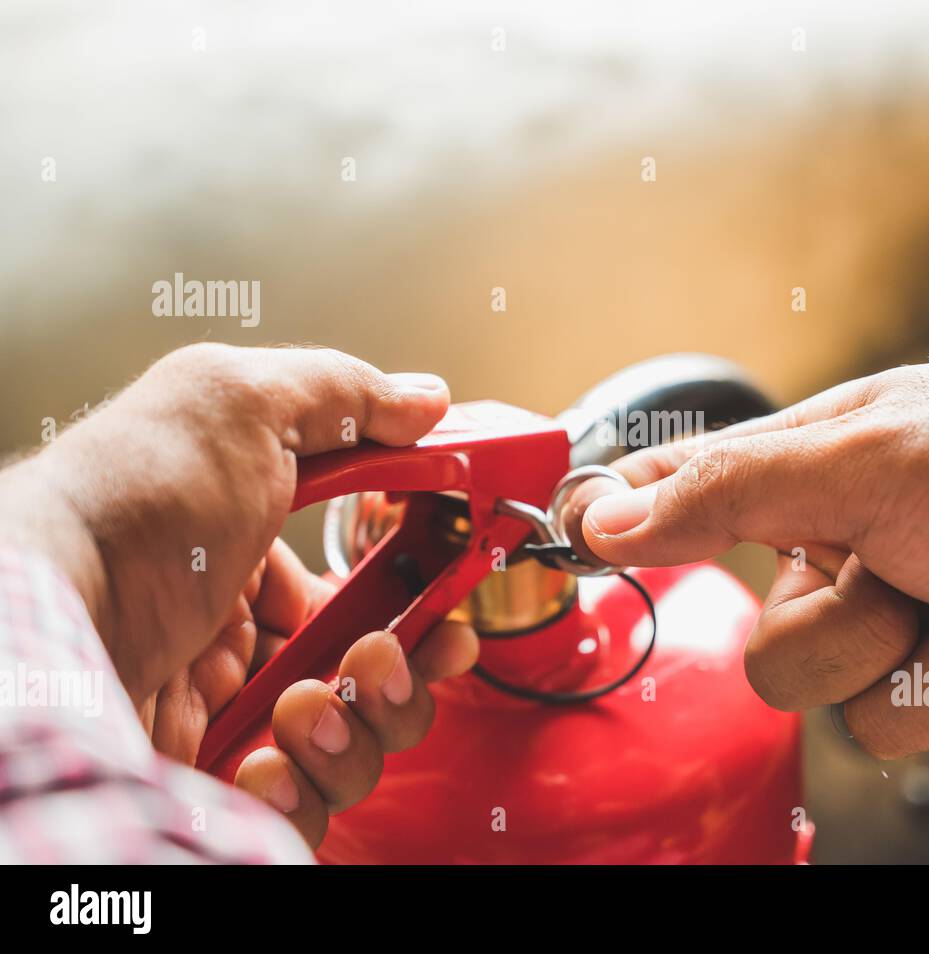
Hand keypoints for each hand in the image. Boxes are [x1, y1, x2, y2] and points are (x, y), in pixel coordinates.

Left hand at [0, 343, 477, 845]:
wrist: (46, 604)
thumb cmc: (133, 501)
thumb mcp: (241, 403)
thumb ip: (344, 395)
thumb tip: (424, 398)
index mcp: (253, 548)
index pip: (367, 589)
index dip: (420, 605)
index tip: (449, 616)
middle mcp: (242, 629)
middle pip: (372, 674)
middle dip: (397, 677)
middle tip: (374, 664)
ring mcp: (226, 706)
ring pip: (349, 742)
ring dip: (353, 730)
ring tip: (306, 707)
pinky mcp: (212, 772)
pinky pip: (298, 800)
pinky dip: (300, 786)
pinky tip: (264, 758)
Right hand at [574, 349, 928, 791]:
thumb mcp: (867, 462)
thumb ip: (728, 490)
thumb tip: (604, 512)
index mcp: (822, 490)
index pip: (695, 510)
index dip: (642, 530)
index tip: (579, 543)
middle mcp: (866, 565)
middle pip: (782, 666)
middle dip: (866, 639)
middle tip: (919, 578)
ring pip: (876, 728)